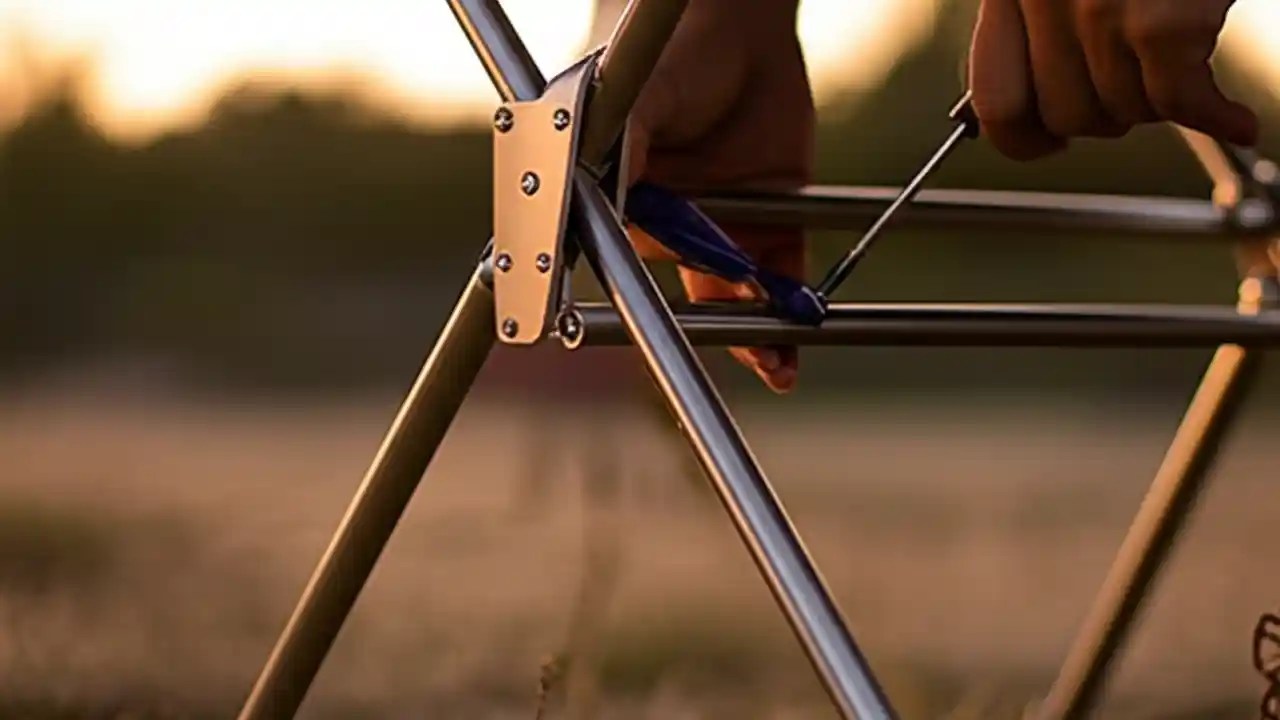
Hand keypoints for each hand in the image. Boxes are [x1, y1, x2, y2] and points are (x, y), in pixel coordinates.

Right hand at [625, 0, 813, 393]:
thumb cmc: (674, 55)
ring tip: (774, 365)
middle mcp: (675, 227)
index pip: (632, 269)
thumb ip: (618, 152)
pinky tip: (797, 338)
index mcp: (628, 209)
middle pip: (688, 294)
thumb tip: (598, 208)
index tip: (662, 335)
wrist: (743, 21)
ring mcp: (726, 227)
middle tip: (746, 356)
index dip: (645, 308)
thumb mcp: (633, 100)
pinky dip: (793, 305)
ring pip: (738, 296)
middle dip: (714, 334)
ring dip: (755, 335)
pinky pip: (785, 274)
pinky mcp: (777, 219)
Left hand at [969, 0, 1258, 159]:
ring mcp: (1098, 8)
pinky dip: (1213, 118)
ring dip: (1159, 103)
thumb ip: (1045, 16)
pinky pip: (1178, 104)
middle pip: (1062, 116)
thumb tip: (1045, 105)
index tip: (1048, 143)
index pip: (993, 100)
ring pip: (1120, 112)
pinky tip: (1232, 118)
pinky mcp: (1160, 21)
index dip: (1021, 138)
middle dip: (1106, 117)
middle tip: (1139, 94)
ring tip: (1179, 67)